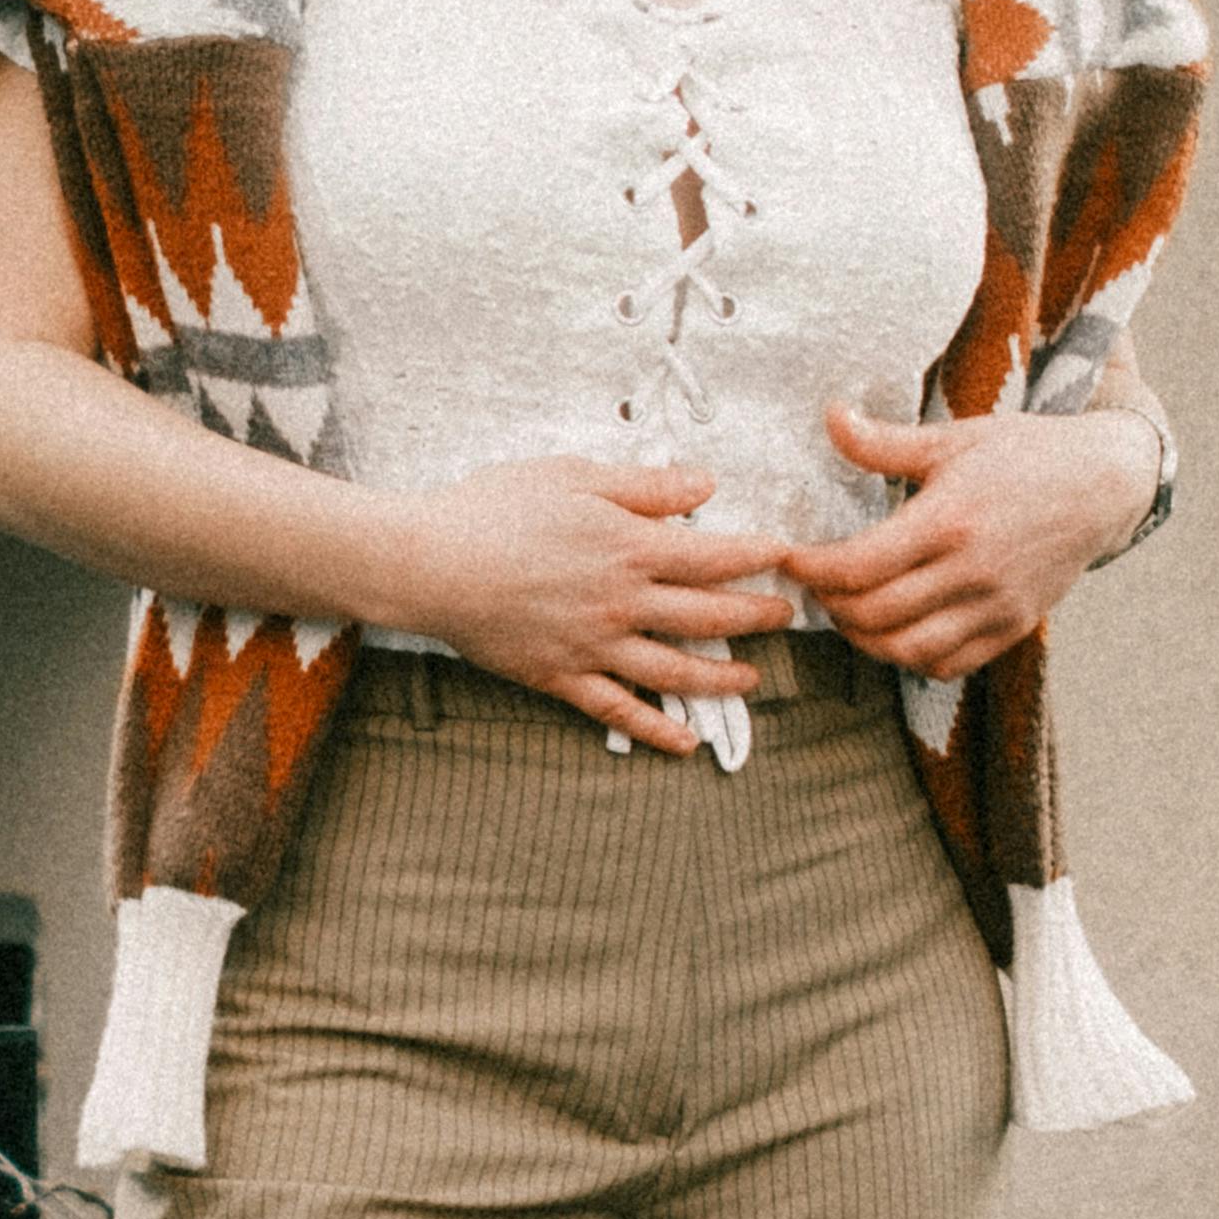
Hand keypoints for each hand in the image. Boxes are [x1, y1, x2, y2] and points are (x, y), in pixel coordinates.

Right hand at [388, 455, 804, 752]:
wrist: (430, 565)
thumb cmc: (494, 508)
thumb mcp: (573, 475)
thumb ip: (644, 486)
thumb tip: (706, 487)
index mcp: (629, 548)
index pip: (716, 556)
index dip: (758, 557)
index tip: (787, 556)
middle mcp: (622, 603)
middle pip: (709, 616)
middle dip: (755, 616)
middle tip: (784, 615)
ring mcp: (595, 647)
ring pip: (676, 671)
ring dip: (723, 679)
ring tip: (754, 679)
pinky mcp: (562, 677)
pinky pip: (620, 711)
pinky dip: (657, 729)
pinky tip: (685, 742)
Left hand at [785, 401, 1159, 680]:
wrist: (1103, 484)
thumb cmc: (1025, 454)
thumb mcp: (954, 438)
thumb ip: (885, 442)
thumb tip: (831, 415)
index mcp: (950, 519)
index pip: (858, 565)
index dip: (812, 569)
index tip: (791, 558)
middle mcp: (972, 571)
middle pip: (875, 613)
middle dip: (830, 605)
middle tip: (814, 585)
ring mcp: (996, 606)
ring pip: (909, 650)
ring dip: (864, 640)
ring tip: (848, 612)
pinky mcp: (1013, 627)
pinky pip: (949, 664)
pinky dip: (911, 657)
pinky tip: (894, 631)